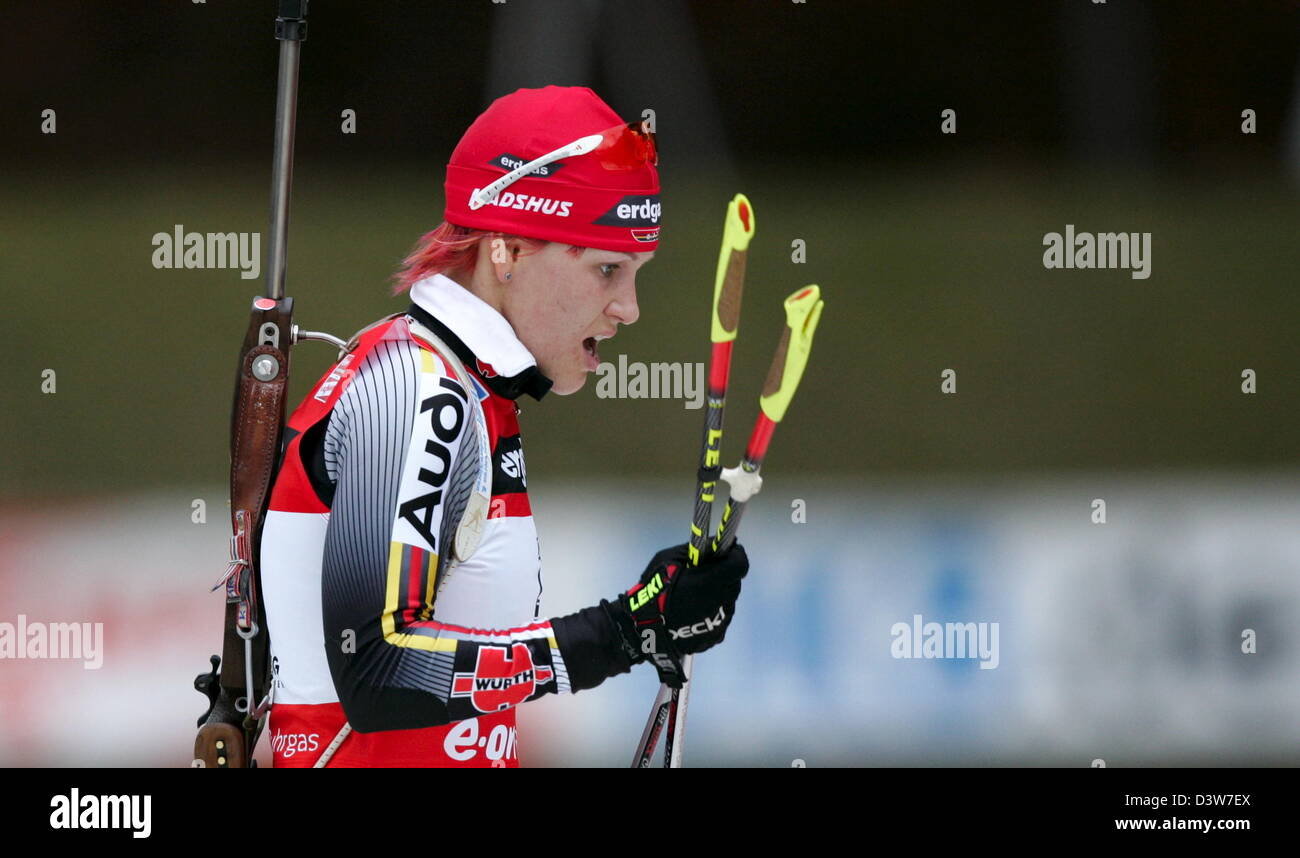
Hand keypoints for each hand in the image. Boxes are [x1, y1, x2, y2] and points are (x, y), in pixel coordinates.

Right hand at [603, 542, 748, 685]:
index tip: (725, 552)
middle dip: (723, 574)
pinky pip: (721, 616)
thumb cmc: (654, 590)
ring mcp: (720, 622)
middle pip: (734, 582)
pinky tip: (693, 613)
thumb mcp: (668, 558)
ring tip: (694, 596)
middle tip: (703, 574)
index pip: (740, 564)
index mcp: (709, 582)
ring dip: (718, 593)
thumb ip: (697, 549)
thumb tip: (719, 543)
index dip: (735, 555)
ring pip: (729, 599)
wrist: (645, 632)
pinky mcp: (717, 635)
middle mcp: (720, 602)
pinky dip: (713, 610)